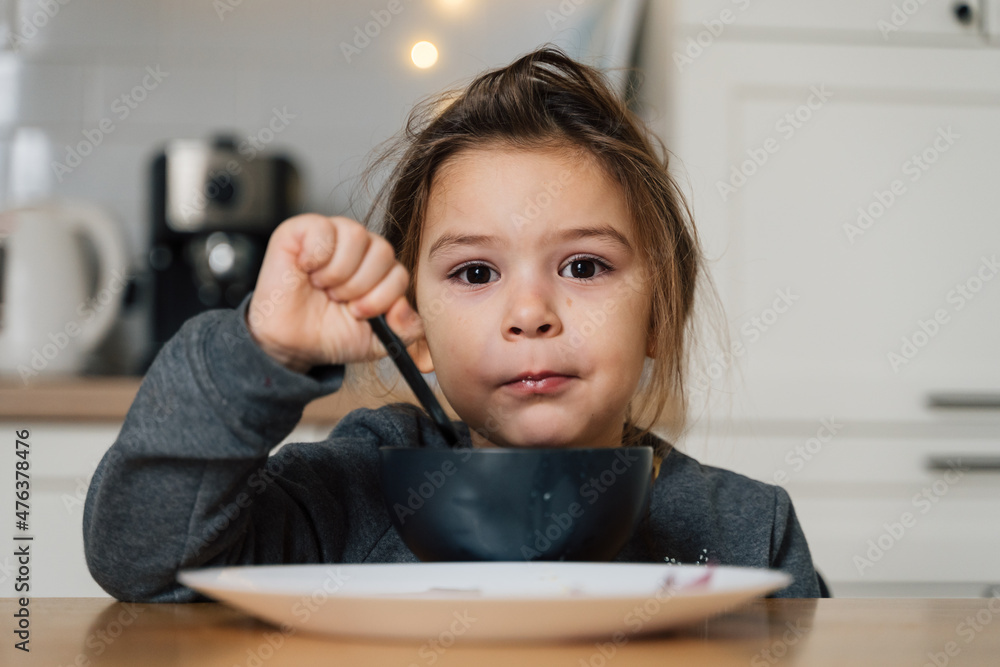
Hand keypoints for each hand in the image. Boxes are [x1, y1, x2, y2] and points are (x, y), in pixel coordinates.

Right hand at [245, 214, 422, 372]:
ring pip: (356, 234)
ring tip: (323, 287)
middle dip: (361, 286)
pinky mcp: (302, 229)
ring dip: (339, 272)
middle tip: (339, 300)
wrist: (291, 343)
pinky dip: (316, 255)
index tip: (358, 312)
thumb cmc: (331, 335)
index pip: (399, 272)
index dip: (382, 296)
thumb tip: (404, 307)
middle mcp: (360, 248)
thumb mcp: (378, 341)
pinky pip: (323, 228)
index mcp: (380, 269)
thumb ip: (406, 330)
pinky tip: (306, 270)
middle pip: (383, 250)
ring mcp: (332, 235)